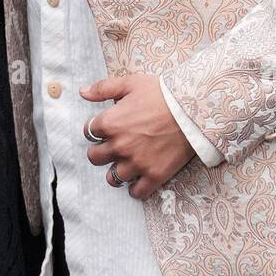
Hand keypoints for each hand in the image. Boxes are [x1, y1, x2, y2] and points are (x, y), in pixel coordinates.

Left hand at [80, 74, 194, 199]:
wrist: (193, 109)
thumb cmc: (162, 93)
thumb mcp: (130, 83)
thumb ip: (103, 88)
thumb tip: (82, 92)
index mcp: (110, 123)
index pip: (88, 133)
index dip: (95, 130)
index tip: (105, 129)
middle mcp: (120, 146)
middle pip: (95, 157)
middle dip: (100, 151)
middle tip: (112, 147)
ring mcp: (136, 163)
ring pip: (112, 178)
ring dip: (116, 171)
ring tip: (125, 164)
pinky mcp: (154, 175)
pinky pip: (136, 192)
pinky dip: (135, 188)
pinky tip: (139, 179)